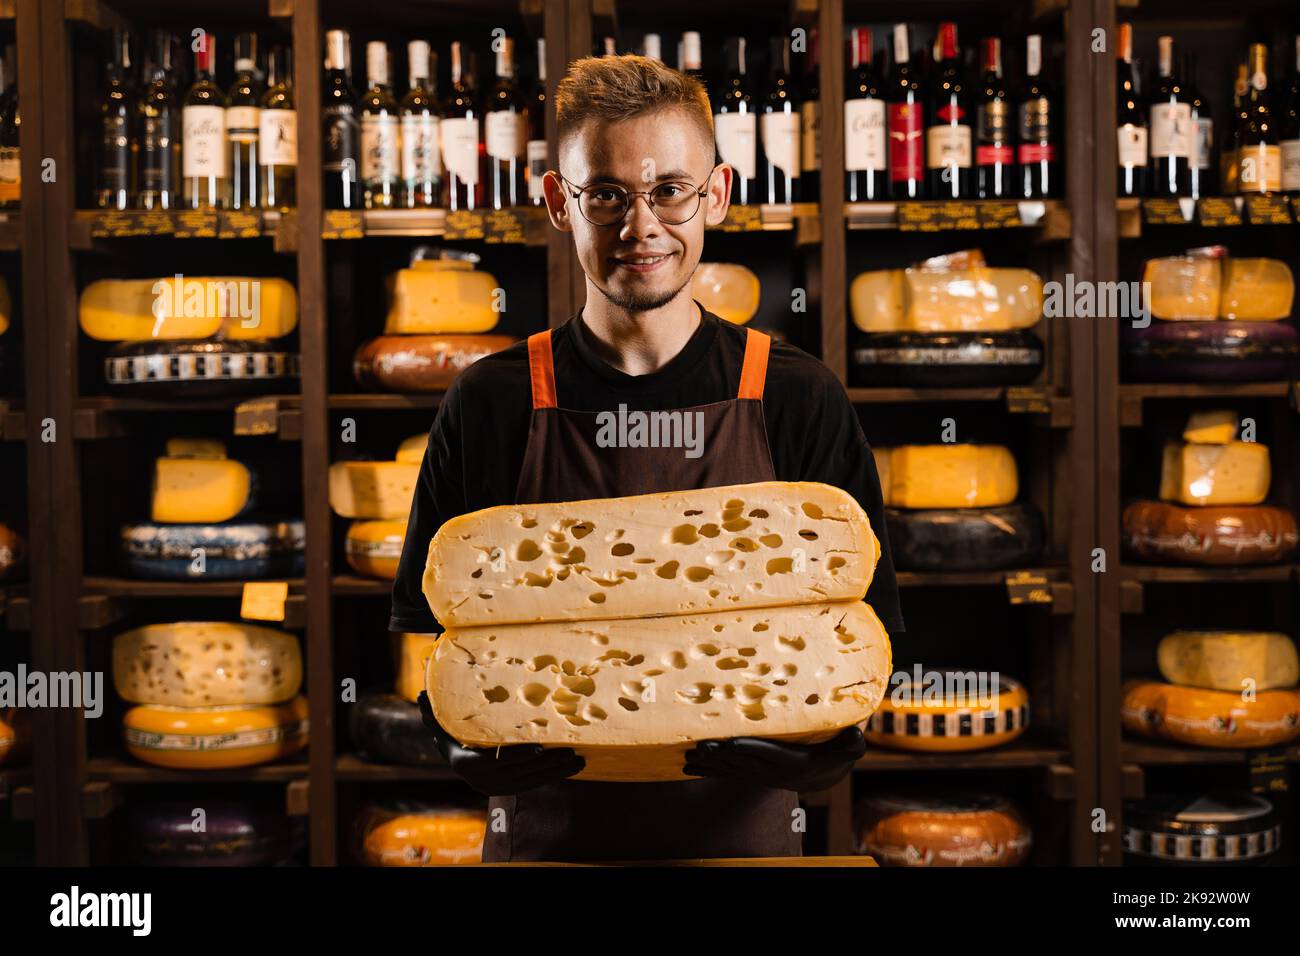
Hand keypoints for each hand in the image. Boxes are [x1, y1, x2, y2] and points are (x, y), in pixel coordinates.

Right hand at [417, 691, 583, 795]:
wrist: (458, 761)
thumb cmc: (453, 737)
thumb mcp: (443, 726)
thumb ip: (433, 714)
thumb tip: (419, 694)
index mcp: (468, 764)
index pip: (497, 762)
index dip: (518, 756)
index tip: (539, 747)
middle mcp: (483, 781)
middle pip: (521, 773)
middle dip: (548, 764)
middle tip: (571, 752)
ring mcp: (499, 787)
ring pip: (533, 781)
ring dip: (557, 771)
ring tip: (579, 759)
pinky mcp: (512, 790)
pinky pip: (536, 784)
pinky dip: (555, 776)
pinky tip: (574, 767)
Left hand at [682, 727, 865, 792]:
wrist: (823, 775)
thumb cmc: (834, 755)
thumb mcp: (847, 750)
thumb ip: (852, 745)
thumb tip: (857, 738)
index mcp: (791, 762)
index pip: (768, 754)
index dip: (750, 749)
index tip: (732, 743)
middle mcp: (771, 771)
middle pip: (743, 762)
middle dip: (721, 755)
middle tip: (701, 747)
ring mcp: (758, 773)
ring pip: (730, 768)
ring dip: (709, 763)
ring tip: (688, 756)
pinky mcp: (750, 772)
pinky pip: (725, 772)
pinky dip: (706, 769)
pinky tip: (686, 767)